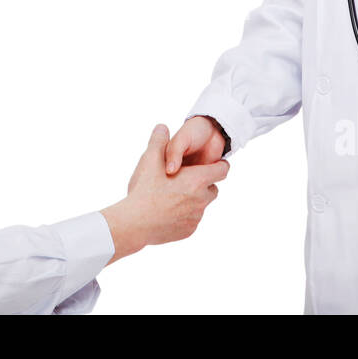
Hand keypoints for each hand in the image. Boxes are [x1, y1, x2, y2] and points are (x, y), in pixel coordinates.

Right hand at [100, 124, 228, 263]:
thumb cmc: (145, 190)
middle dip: (202, 184)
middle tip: (184, 180)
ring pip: (201, 206)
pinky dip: (183, 215)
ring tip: (171, 196)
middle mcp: (201, 200)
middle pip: (212, 189)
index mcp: (197, 180)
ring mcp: (195, 218)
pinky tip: (166, 211)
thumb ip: (158, 141)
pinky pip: (191, 220)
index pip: (222, 171)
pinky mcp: (188, 231)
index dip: (218, 166)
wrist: (135, 224)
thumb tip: (162, 127)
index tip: (210, 164)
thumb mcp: (150, 160)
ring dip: (192, 200)